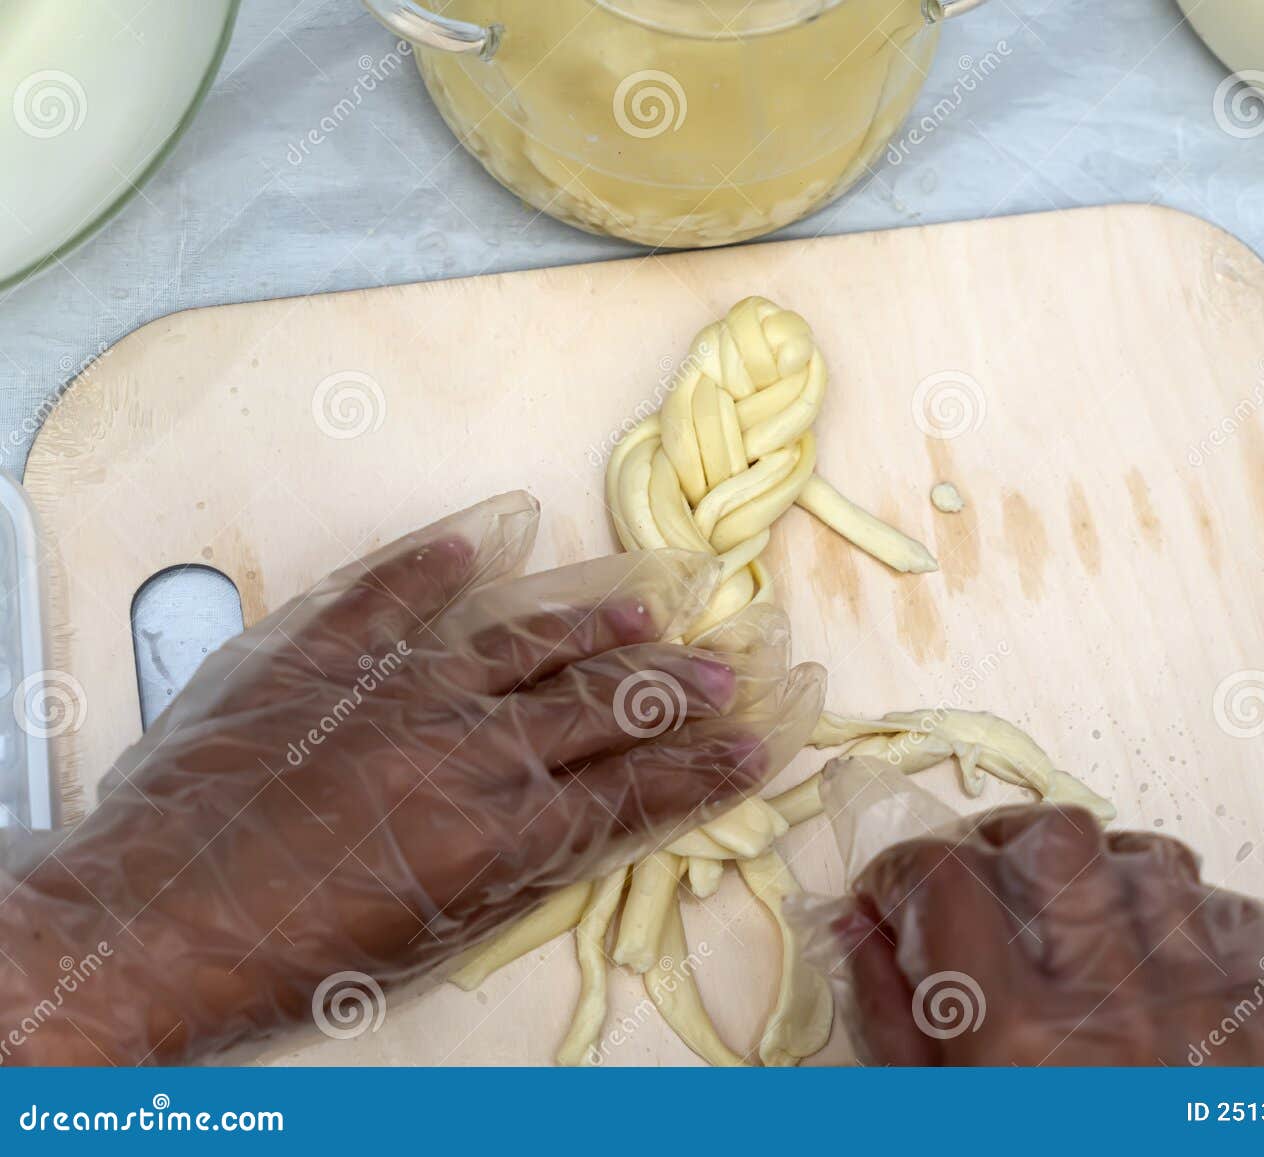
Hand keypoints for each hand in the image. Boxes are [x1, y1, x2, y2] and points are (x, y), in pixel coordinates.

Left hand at [0, 491, 822, 1064]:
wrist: (145, 928)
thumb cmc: (284, 966)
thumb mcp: (424, 952)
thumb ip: (513, 879)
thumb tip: (581, 826)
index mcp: (491, 837)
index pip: (629, 794)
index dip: (702, 770)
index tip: (757, 744)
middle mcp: (458, 752)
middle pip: (593, 709)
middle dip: (671, 691)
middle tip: (726, 669)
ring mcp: (388, 694)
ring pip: (516, 645)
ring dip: (588, 625)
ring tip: (645, 605)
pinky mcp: (314, 659)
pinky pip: (384, 597)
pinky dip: (430, 566)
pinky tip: (478, 541)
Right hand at [825, 805, 1263, 1065]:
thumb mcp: (936, 1118)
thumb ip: (890, 1014)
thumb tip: (858, 919)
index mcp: (1013, 1039)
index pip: (942, 878)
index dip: (902, 870)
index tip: (896, 894)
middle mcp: (1112, 1001)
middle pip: (1052, 838)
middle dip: (1002, 842)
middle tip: (985, 878)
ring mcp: (1203, 1001)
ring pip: (1149, 856)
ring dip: (1098, 870)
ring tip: (1075, 915)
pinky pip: (1227, 909)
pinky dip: (1185, 914)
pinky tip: (1155, 956)